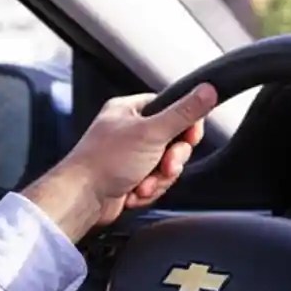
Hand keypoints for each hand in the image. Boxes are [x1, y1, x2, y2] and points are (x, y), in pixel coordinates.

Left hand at [23, 84, 217, 241]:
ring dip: (159, 179)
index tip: (189, 137)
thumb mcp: (152, 132)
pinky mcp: (131, 179)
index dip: (186, 126)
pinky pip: (156, 183)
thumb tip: (208, 90)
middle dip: (171, 161)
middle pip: (174, 142)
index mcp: (130, 110)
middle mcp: (130, 131)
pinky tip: (134, 192)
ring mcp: (131, 157)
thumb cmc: (103, 162)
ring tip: (142, 184)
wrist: (82, 200)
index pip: (173, 109)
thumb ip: (184, 113)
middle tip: (164, 166)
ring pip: (167, 166)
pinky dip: (149, 191)